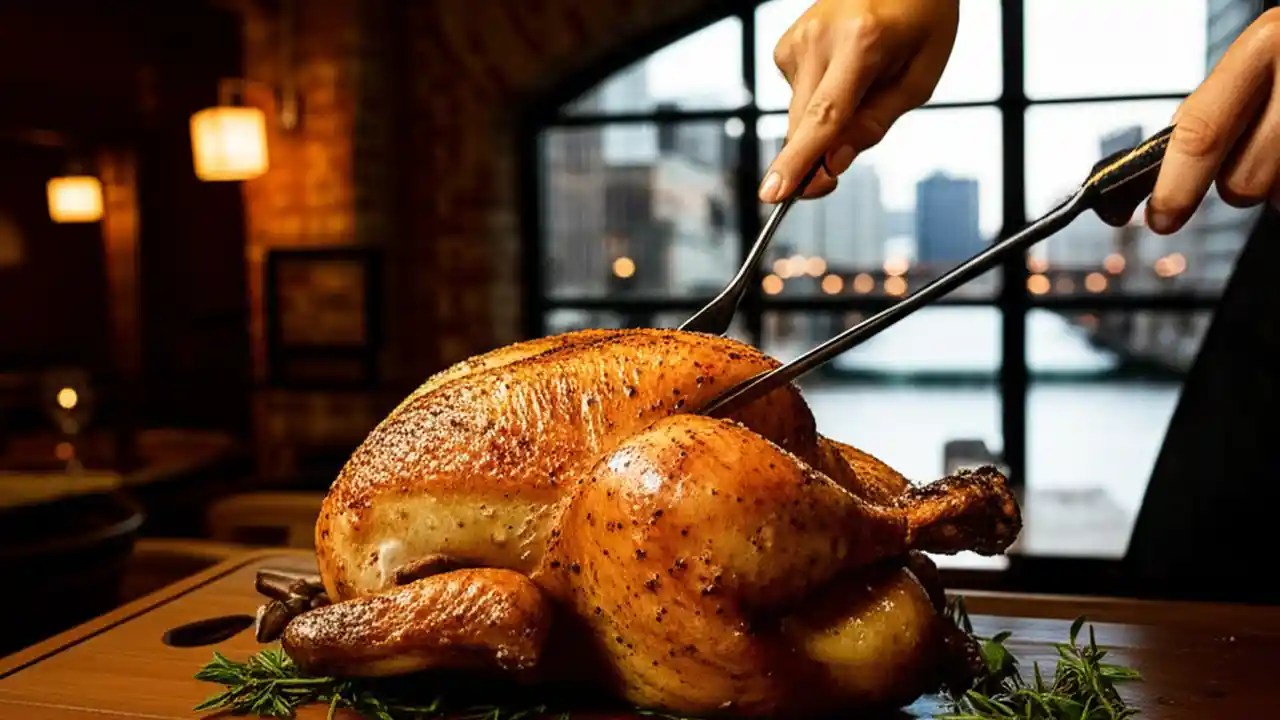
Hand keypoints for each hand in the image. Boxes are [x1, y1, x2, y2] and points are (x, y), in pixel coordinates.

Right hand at [760, 0, 958, 202]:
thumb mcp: (919, 79)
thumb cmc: (920, 22)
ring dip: (823, 122)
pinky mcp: (783, 45)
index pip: (824, 116)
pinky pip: (796, 95)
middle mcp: (819, 37)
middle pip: (803, 124)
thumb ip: (874, 125)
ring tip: (860, 84)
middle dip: (814, 158)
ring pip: (797, 114)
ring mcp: (796, 38)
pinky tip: (839, 73)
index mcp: (862, 43)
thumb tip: (832, 164)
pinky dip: (816, 98)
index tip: (774, 194)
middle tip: (832, 178)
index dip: (798, 161)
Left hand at [1148, 8, 1279, 233]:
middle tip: (1252, 158)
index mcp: (1260, 48)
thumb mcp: (1258, 59)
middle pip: (1243, 182)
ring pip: (1278, 196)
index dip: (1175, 188)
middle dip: (1237, 186)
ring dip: (1279, 185)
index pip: (1200, 134)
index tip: (1161, 218)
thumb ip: (1215, 107)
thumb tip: (1158, 169)